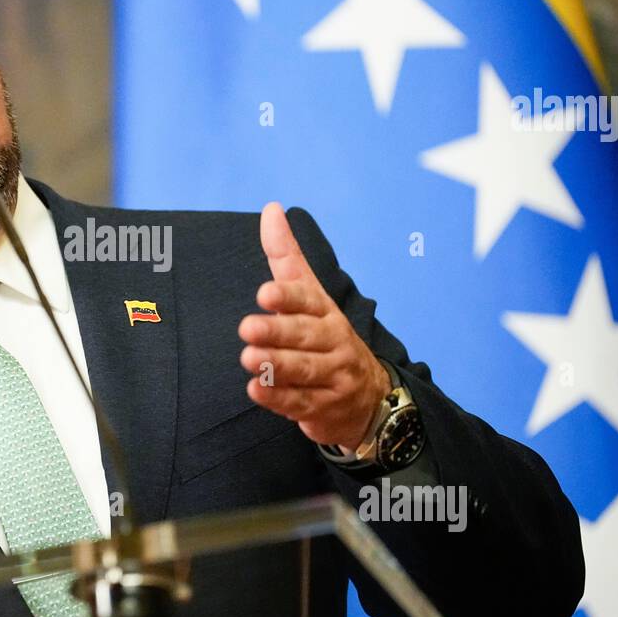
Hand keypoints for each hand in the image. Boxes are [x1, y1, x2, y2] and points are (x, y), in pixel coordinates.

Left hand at [238, 203, 390, 447]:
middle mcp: (333, 342)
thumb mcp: (311, 295)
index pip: (308, 301)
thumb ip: (286, 257)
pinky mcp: (324, 407)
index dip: (288, 297)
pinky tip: (257, 389)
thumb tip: (270, 209)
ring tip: (249, 358)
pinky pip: (300, 403)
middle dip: (277, 332)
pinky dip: (278, 398)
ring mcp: (332, 377)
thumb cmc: (327, 337)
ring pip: (304, 370)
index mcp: (326, 311)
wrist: (370, 397)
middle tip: (247, 328)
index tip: (265, 293)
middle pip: (305, 336)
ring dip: (276, 365)